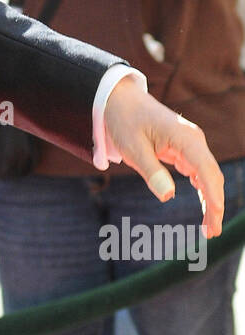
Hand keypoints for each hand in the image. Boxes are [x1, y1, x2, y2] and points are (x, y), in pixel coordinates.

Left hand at [103, 77, 224, 237]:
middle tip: (211, 233)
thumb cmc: (125, 122)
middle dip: (215, 205)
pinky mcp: (184, 149)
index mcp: (185, 138)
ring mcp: (191, 144)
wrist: (119, 100)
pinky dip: (202, 190)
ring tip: (208, 228)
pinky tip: (204, 208)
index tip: (214, 219)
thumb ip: (151, 171)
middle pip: (213, 176)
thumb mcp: (133, 148)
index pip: (207, 171)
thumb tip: (167, 196)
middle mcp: (194, 140)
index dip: (213, 197)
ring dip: (211, 200)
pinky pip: (198, 172)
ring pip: (208, 176)